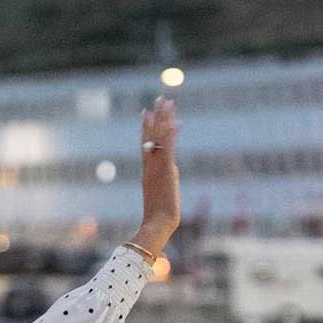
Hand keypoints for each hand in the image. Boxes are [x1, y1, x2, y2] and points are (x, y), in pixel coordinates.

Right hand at [131, 97, 179, 257]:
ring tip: (169, 101)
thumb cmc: (157, 219)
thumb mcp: (157, 199)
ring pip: (160, 137)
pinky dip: (171, 134)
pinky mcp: (166, 170)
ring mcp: (157, 167)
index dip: (146, 128)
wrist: (157, 224)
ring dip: (165, 118)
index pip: (145, 144)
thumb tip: (164, 188)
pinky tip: (176, 121)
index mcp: (147, 171)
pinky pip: (169, 148)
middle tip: (160, 98)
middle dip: (156, 116)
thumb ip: (160, 188)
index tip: (147, 111)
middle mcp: (150, 166)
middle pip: (151, 135)